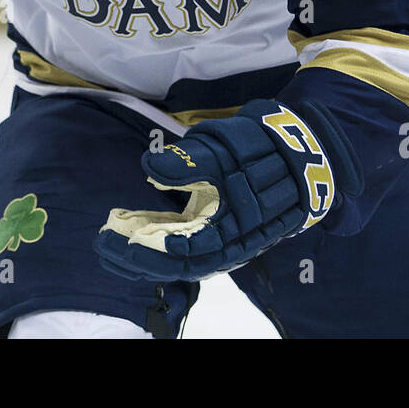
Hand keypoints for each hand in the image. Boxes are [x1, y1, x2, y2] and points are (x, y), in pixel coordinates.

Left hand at [94, 98, 361, 281]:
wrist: (307, 149)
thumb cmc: (266, 145)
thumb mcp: (229, 144)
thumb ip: (191, 159)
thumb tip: (150, 168)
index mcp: (239, 227)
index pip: (188, 254)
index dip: (151, 252)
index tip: (116, 237)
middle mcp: (235, 241)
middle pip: (181, 264)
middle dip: (139, 257)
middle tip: (101, 243)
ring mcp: (231, 238)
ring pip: (183, 258)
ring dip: (147, 253)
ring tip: (111, 242)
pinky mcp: (227, 229)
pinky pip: (191, 245)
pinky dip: (162, 242)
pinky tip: (137, 232)